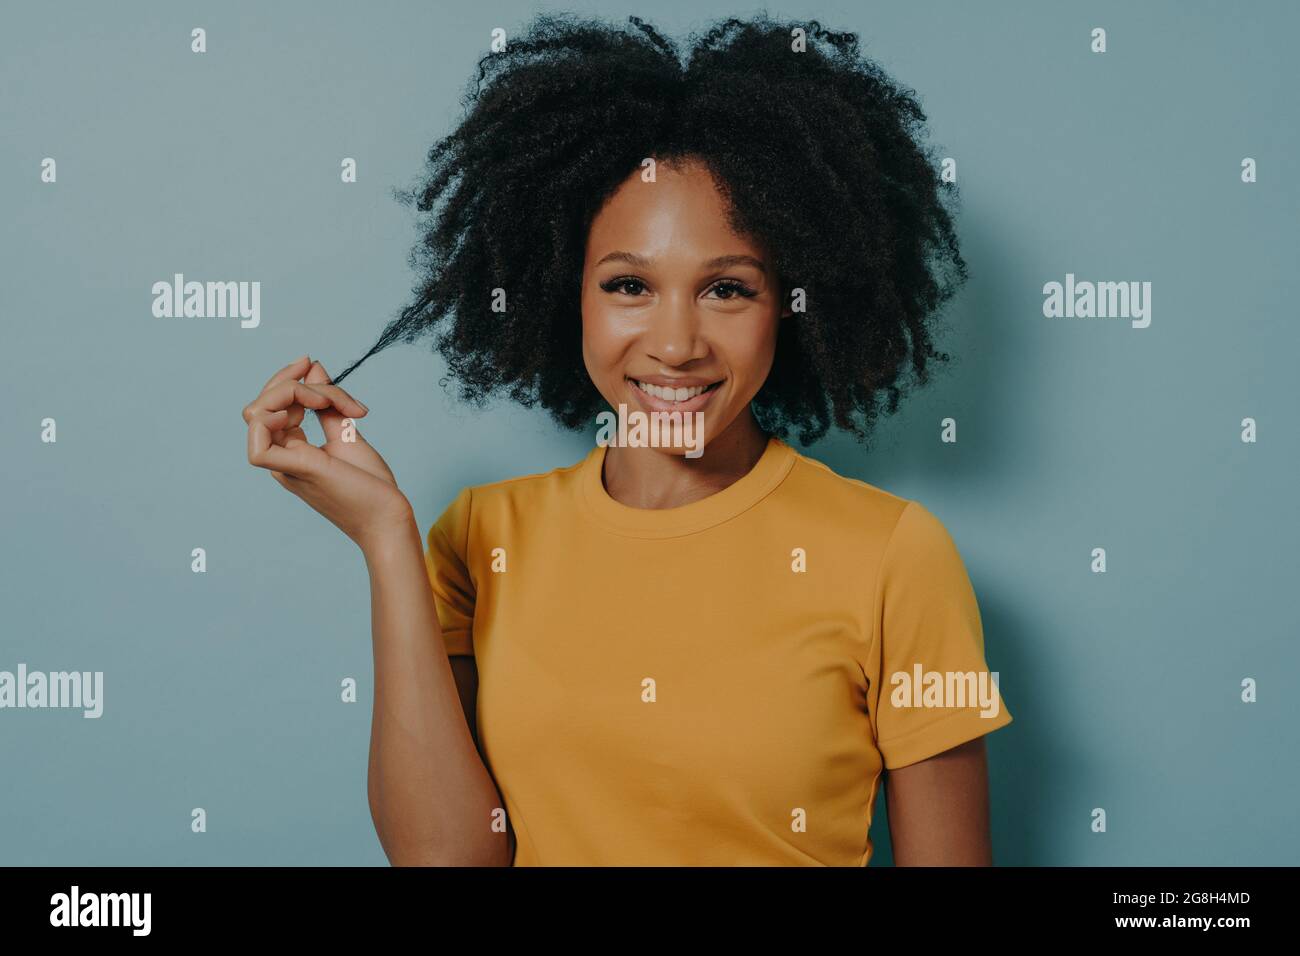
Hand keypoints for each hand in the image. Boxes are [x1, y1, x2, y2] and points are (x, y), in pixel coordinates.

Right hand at [243, 355, 413, 548]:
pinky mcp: (300, 471)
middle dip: (291, 381)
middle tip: (330, 390)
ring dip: (289, 393)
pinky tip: (302, 410)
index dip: (287, 378)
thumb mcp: (347, 435)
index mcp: (291, 450)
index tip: (313, 365)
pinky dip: (269, 421)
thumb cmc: (370, 486)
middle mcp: (282, 459)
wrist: (389, 518)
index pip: (268, 406)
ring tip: (327, 401)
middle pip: (260, 406)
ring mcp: (287, 466)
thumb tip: (314, 370)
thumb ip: (328, 407)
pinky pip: (258, 449)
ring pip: (257, 416)